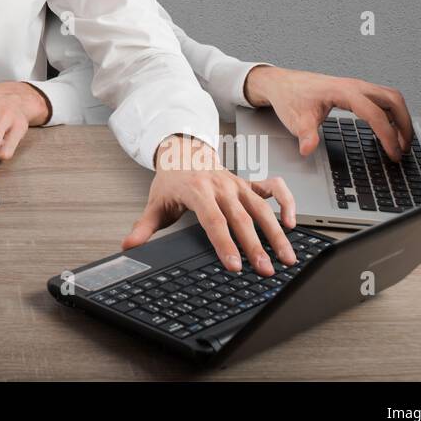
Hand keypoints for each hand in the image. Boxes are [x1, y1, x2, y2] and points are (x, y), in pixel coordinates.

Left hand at [123, 134, 296, 274]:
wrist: (184, 150)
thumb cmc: (172, 180)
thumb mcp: (155, 203)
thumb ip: (144, 227)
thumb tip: (128, 247)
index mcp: (197, 190)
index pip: (213, 220)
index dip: (225, 243)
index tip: (234, 265)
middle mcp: (221, 186)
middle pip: (241, 218)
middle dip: (255, 246)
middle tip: (266, 270)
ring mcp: (237, 184)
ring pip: (262, 208)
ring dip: (276, 233)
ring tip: (287, 257)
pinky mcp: (249, 183)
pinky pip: (273, 188)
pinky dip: (286, 201)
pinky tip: (292, 223)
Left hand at [243, 65, 410, 161]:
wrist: (281, 83)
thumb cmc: (289, 96)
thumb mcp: (296, 119)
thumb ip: (305, 135)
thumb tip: (308, 149)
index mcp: (343, 91)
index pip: (375, 114)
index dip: (388, 135)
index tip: (394, 153)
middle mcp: (354, 86)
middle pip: (393, 100)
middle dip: (404, 124)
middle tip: (405, 147)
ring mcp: (356, 86)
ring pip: (391, 97)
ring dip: (401, 117)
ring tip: (402, 141)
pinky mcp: (354, 90)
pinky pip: (382, 99)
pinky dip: (391, 113)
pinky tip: (388, 129)